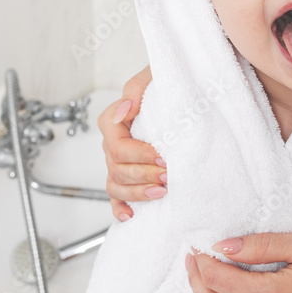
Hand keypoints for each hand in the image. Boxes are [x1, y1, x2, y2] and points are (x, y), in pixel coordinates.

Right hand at [97, 66, 165, 220]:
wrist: (179, 90)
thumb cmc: (165, 83)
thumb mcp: (153, 76)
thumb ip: (136, 89)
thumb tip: (125, 109)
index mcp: (114, 119)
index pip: (116, 145)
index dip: (138, 155)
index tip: (162, 156)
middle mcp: (112, 142)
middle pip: (117, 168)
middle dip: (143, 175)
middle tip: (169, 176)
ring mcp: (118, 161)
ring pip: (115, 184)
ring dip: (137, 192)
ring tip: (161, 192)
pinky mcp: (127, 174)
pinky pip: (116, 196)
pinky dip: (120, 208)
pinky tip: (131, 215)